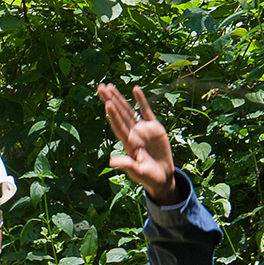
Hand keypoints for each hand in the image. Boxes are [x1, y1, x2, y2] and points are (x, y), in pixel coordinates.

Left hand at [98, 82, 183, 204]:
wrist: (162, 177)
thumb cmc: (149, 177)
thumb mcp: (138, 172)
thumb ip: (126, 165)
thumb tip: (111, 162)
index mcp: (128, 144)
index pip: (118, 127)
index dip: (113, 115)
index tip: (106, 103)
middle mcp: (133, 134)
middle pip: (119, 114)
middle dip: (110, 100)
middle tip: (100, 87)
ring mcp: (143, 129)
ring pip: (129, 110)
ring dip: (119, 98)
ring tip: (109, 86)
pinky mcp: (154, 128)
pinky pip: (146, 111)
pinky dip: (141, 100)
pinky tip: (135, 89)